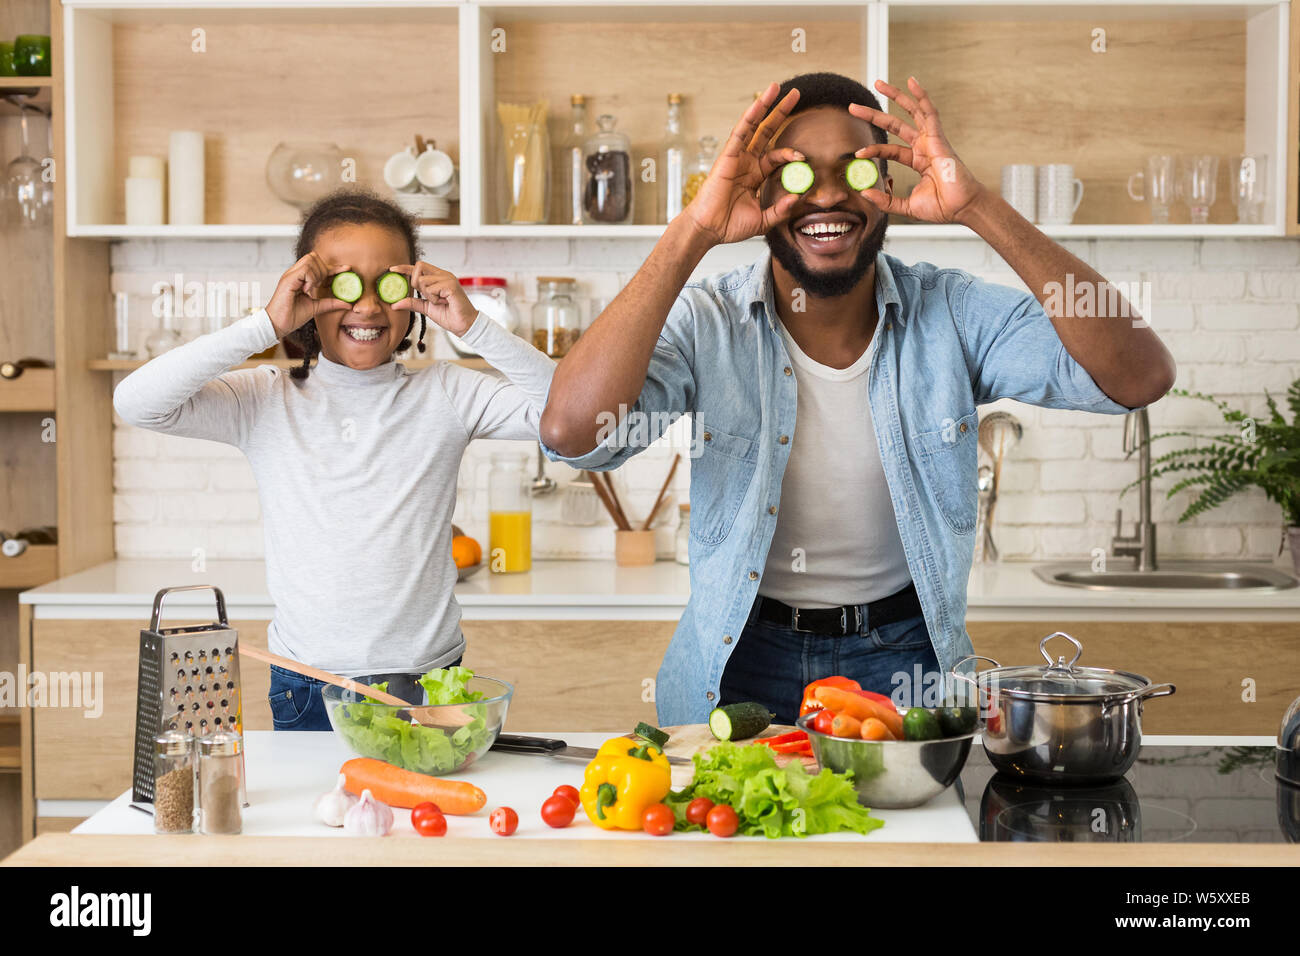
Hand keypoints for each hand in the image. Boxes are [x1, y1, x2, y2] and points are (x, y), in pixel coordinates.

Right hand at [265, 252, 351, 337]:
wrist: (277, 325)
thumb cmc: (292, 316)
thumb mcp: (316, 308)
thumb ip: (331, 303)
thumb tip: (348, 304)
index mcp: (300, 278)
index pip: (319, 264)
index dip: (334, 266)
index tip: (347, 269)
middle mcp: (295, 273)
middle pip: (314, 256)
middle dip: (324, 269)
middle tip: (321, 284)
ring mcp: (290, 275)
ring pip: (310, 260)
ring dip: (316, 274)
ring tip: (311, 288)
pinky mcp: (287, 280)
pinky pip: (305, 270)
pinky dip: (311, 279)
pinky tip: (306, 290)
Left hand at [387, 262, 478, 336]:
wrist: (463, 325)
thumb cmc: (449, 315)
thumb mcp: (426, 308)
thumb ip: (412, 303)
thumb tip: (395, 304)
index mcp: (438, 277)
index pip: (418, 267)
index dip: (404, 267)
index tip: (392, 269)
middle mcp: (443, 275)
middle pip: (418, 268)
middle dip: (416, 283)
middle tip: (427, 296)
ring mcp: (448, 278)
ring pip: (423, 280)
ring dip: (428, 295)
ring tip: (439, 301)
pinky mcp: (450, 285)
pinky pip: (431, 289)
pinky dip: (434, 299)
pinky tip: (444, 302)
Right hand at [681, 82, 805, 245]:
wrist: (710, 230)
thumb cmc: (730, 226)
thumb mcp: (763, 220)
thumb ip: (780, 209)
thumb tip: (798, 197)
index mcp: (755, 175)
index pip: (776, 156)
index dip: (790, 153)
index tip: (803, 157)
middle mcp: (747, 162)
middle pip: (767, 131)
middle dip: (780, 113)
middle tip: (796, 94)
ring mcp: (737, 157)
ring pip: (754, 126)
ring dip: (764, 106)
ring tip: (777, 87)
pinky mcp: (728, 156)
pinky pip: (740, 132)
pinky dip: (750, 117)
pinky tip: (759, 103)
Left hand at [848, 77, 986, 224]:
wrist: (961, 208)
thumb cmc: (942, 207)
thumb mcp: (906, 206)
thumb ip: (886, 199)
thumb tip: (864, 193)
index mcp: (917, 160)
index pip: (890, 149)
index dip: (873, 150)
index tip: (857, 154)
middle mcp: (923, 146)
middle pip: (895, 124)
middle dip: (874, 115)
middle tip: (853, 106)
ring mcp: (931, 140)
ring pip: (911, 111)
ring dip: (895, 96)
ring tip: (878, 82)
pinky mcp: (938, 138)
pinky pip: (929, 112)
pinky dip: (921, 96)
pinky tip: (911, 82)